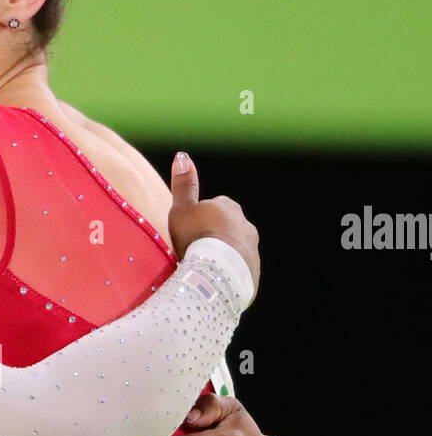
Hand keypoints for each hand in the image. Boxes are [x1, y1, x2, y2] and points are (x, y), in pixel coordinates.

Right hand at [168, 152, 259, 297]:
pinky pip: (238, 269)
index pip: (212, 208)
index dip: (198, 220)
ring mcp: (251, 249)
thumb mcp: (181, 210)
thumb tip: (182, 155)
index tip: (189, 232)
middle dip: (214, 235)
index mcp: (228, 207)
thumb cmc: (195, 238)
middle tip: (195, 249)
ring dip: (221, 254)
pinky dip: (227, 272)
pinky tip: (214, 279)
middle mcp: (245, 225)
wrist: (216, 274)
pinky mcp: (253, 271)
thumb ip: (183, 185)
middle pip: (226, 227)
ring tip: (204, 267)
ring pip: (233, 248)